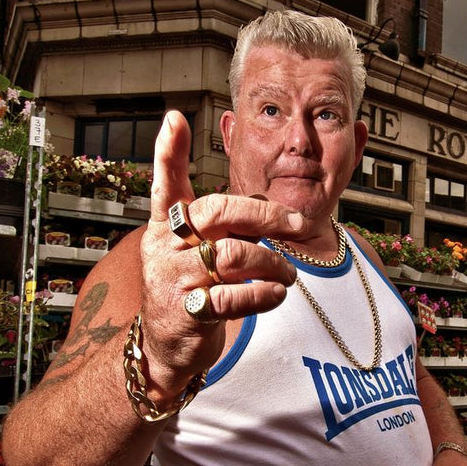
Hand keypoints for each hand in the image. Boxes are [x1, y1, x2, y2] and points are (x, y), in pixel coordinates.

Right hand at [136, 111, 298, 398]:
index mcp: (168, 226)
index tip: (174, 118)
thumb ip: (226, 228)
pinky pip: (232, 298)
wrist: (167, 346)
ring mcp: (173, 278)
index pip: (166, 184)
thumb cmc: (193, 288)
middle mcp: (166, 246)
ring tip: (289, 273)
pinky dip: (263, 295)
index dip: (167, 152)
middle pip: (218, 213)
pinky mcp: (187, 312)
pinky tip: (275, 294)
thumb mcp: (199, 251)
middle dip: (266, 216)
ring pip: (234, 256)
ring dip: (274, 263)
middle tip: (300, 226)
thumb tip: (272, 210)